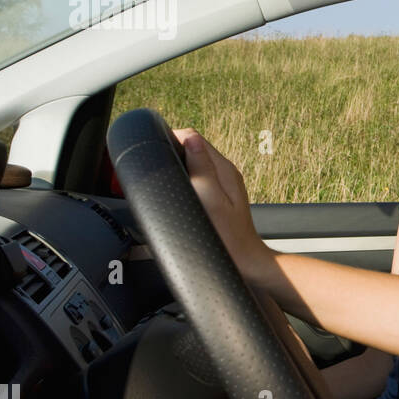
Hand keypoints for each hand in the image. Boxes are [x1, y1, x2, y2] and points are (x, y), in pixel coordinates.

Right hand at [171, 127, 272, 282]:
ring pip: (195, 164)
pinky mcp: (218, 196)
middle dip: (172, 153)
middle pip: (193, 149)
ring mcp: (223, 184)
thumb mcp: (210, 200)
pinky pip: (198, 179)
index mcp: (224, 169)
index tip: (155, 152)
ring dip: (178, 168)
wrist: (243, 261)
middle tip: (157, 170)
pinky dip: (185, 181)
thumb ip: (202, 168)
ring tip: (165, 182)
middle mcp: (225, 173)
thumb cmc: (227, 236)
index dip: (170, 140)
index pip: (193, 137)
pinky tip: (178, 194)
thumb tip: (191, 139)